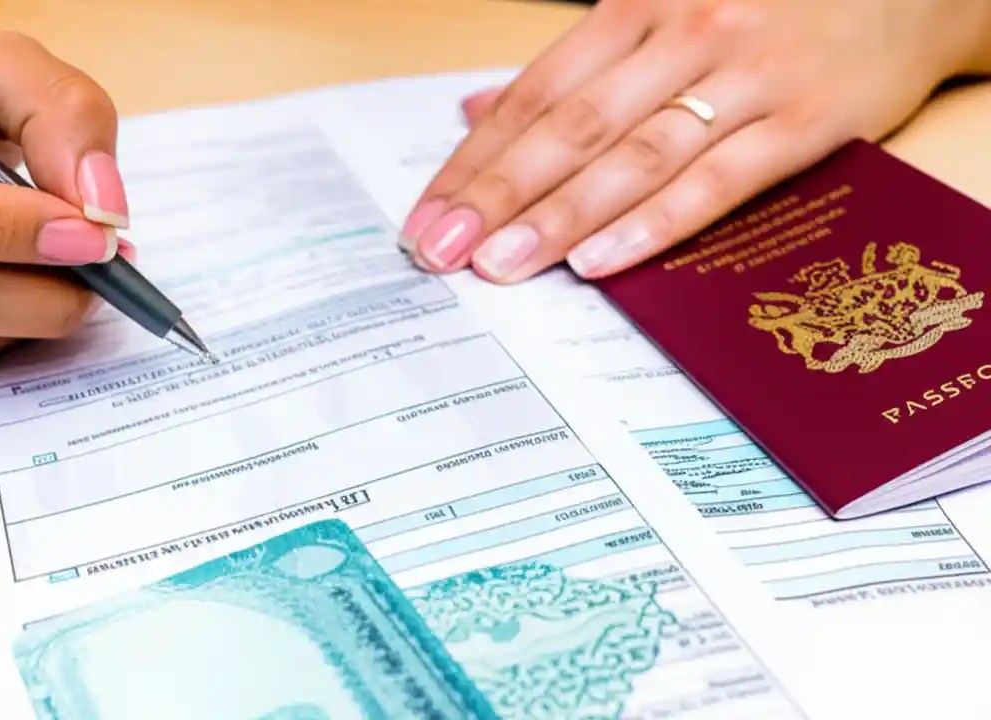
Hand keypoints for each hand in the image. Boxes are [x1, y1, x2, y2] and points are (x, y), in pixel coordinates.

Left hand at [401, 0, 990, 282]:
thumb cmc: (761, 11)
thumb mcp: (659, 17)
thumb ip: (569, 71)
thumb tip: (474, 111)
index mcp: (635, 8)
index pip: (534, 94)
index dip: (474, 159)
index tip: (427, 214)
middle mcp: (682, 34)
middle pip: (569, 128)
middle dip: (496, 195)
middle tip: (439, 252)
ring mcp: (745, 76)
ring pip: (633, 156)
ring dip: (559, 216)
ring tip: (500, 267)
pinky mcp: (805, 120)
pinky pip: (717, 179)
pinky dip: (654, 223)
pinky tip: (600, 261)